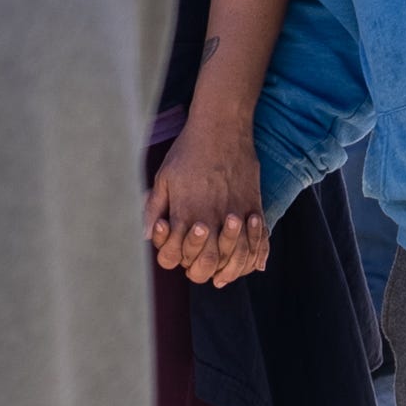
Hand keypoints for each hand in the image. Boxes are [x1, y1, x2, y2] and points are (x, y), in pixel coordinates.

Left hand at [148, 126, 270, 286]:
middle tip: (203, 274)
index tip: (179, 259)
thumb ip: (154, 209)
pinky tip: (254, 264)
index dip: (176, 261)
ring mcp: (236, 213)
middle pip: (209, 261)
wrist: (220, 130)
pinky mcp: (254, 206)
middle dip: (203, 272)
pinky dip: (258, 255)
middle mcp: (211, 218)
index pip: (178, 255)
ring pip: (237, 256)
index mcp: (185, 213)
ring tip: (226, 276)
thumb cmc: (187, 153)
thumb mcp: (162, 179)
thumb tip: (146, 234)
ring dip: (232, 270)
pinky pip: (260, 240)